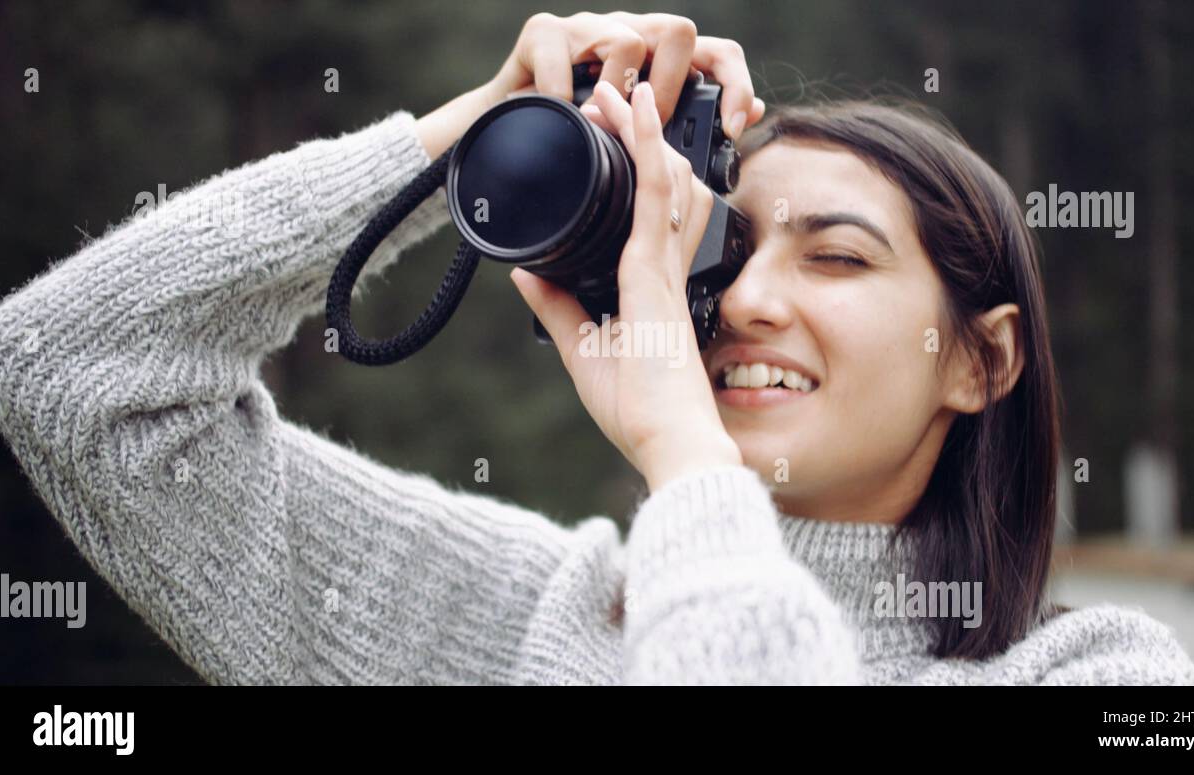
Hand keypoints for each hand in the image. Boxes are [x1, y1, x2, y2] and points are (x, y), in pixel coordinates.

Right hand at [489, 11, 764, 137]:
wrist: (502, 127)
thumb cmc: (575, 130)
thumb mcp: (637, 131)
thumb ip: (691, 119)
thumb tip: (755, 112)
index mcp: (657, 58)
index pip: (716, 54)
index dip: (735, 86)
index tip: (733, 130)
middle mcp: (627, 33)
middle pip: (679, 30)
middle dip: (672, 84)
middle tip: (652, 125)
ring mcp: (584, 29)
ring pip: (624, 40)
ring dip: (615, 91)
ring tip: (597, 121)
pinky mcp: (542, 33)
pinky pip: (562, 65)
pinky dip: (561, 99)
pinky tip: (557, 117)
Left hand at [511, 80, 741, 491]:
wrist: (668, 442)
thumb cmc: (640, 409)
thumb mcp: (583, 350)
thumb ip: (558, 307)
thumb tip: (524, 272)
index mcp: (652, 287)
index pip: (656, 215)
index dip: (647, 171)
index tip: (617, 140)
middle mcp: (663, 270)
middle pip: (666, 187)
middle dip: (643, 141)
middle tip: (614, 103)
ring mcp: (663, 267)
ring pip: (664, 179)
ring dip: (642, 132)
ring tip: (620, 92)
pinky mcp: (655, 271)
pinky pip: (655, 195)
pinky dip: (646, 149)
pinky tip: (635, 114)